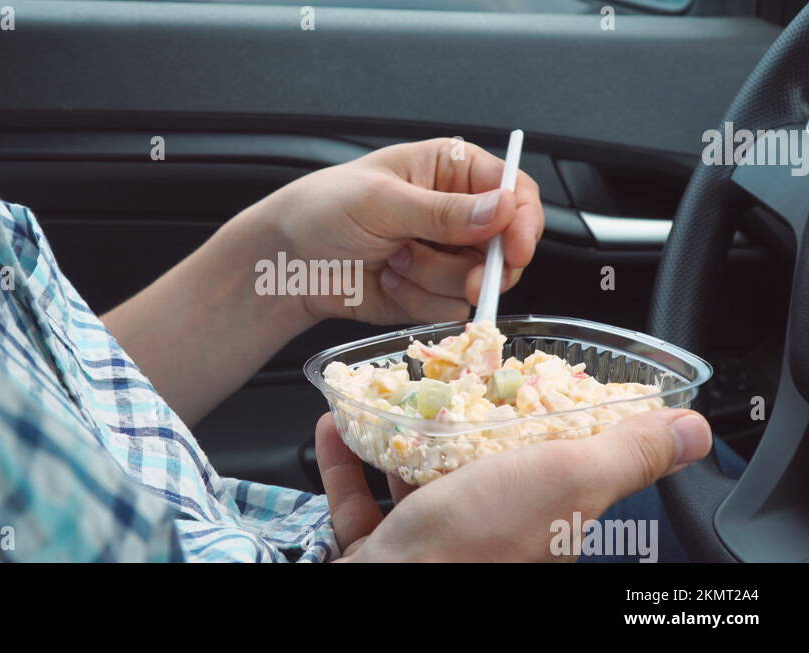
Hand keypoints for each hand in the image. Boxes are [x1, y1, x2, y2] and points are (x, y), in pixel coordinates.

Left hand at [249, 137, 543, 324]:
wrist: (286, 262)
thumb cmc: (322, 210)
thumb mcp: (382, 201)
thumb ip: (443, 211)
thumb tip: (502, 210)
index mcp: (450, 171)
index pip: (512, 190)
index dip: (523, 221)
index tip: (517, 250)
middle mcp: (455, 213)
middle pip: (507, 246)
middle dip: (483, 266)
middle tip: (471, 279)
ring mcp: (444, 256)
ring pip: (477, 281)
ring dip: (433, 278)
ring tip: (393, 260)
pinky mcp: (429, 293)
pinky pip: (449, 308)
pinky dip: (418, 301)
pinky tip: (388, 281)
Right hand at [314, 409, 712, 561]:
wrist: (386, 593)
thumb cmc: (471, 542)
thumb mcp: (565, 479)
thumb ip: (626, 452)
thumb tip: (692, 430)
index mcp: (542, 517)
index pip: (554, 461)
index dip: (540, 417)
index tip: (520, 376)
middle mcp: (490, 532)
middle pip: (480, 466)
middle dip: (459, 419)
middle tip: (444, 378)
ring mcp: (431, 542)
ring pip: (416, 480)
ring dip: (399, 434)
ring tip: (388, 394)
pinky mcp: (383, 549)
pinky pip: (362, 500)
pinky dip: (347, 462)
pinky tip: (336, 426)